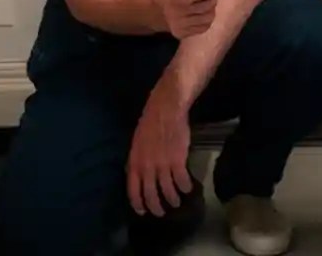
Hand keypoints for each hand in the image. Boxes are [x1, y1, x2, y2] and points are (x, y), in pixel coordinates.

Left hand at [126, 85, 192, 216]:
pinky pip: (181, 180)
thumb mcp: (137, 143)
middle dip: (156, 207)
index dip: (138, 204)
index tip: (143, 211)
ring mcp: (162, 164)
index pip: (133, 190)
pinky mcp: (177, 160)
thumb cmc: (150, 122)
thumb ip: (138, 160)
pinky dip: (185, 187)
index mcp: (134, 162)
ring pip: (167, 191)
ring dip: (172, 200)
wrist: (165, 109)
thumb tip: (139, 174)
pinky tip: (188, 188)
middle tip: (162, 212)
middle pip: (150, 194)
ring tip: (176, 202)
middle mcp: (146, 167)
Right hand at [153, 0, 216, 38]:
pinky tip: (205, 16)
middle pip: (206, 7)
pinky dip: (207, 22)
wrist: (151, 12)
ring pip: (206, 19)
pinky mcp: (183, 33)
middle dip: (213, 0)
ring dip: (212, 11)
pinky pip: (202, 29)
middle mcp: (180, 12)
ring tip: (211, 6)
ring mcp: (182, 25)